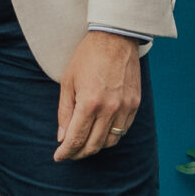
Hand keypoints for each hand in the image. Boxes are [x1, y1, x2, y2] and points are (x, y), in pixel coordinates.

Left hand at [53, 31, 140, 161]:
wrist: (115, 38)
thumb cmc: (87, 57)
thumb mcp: (68, 81)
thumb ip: (65, 111)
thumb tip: (62, 137)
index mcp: (89, 103)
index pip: (76, 138)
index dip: (66, 152)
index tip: (59, 157)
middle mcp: (109, 109)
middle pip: (94, 145)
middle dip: (79, 153)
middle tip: (70, 153)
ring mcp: (125, 107)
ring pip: (111, 141)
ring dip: (96, 147)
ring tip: (85, 144)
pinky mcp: (135, 104)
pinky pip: (124, 129)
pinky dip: (112, 135)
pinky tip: (102, 132)